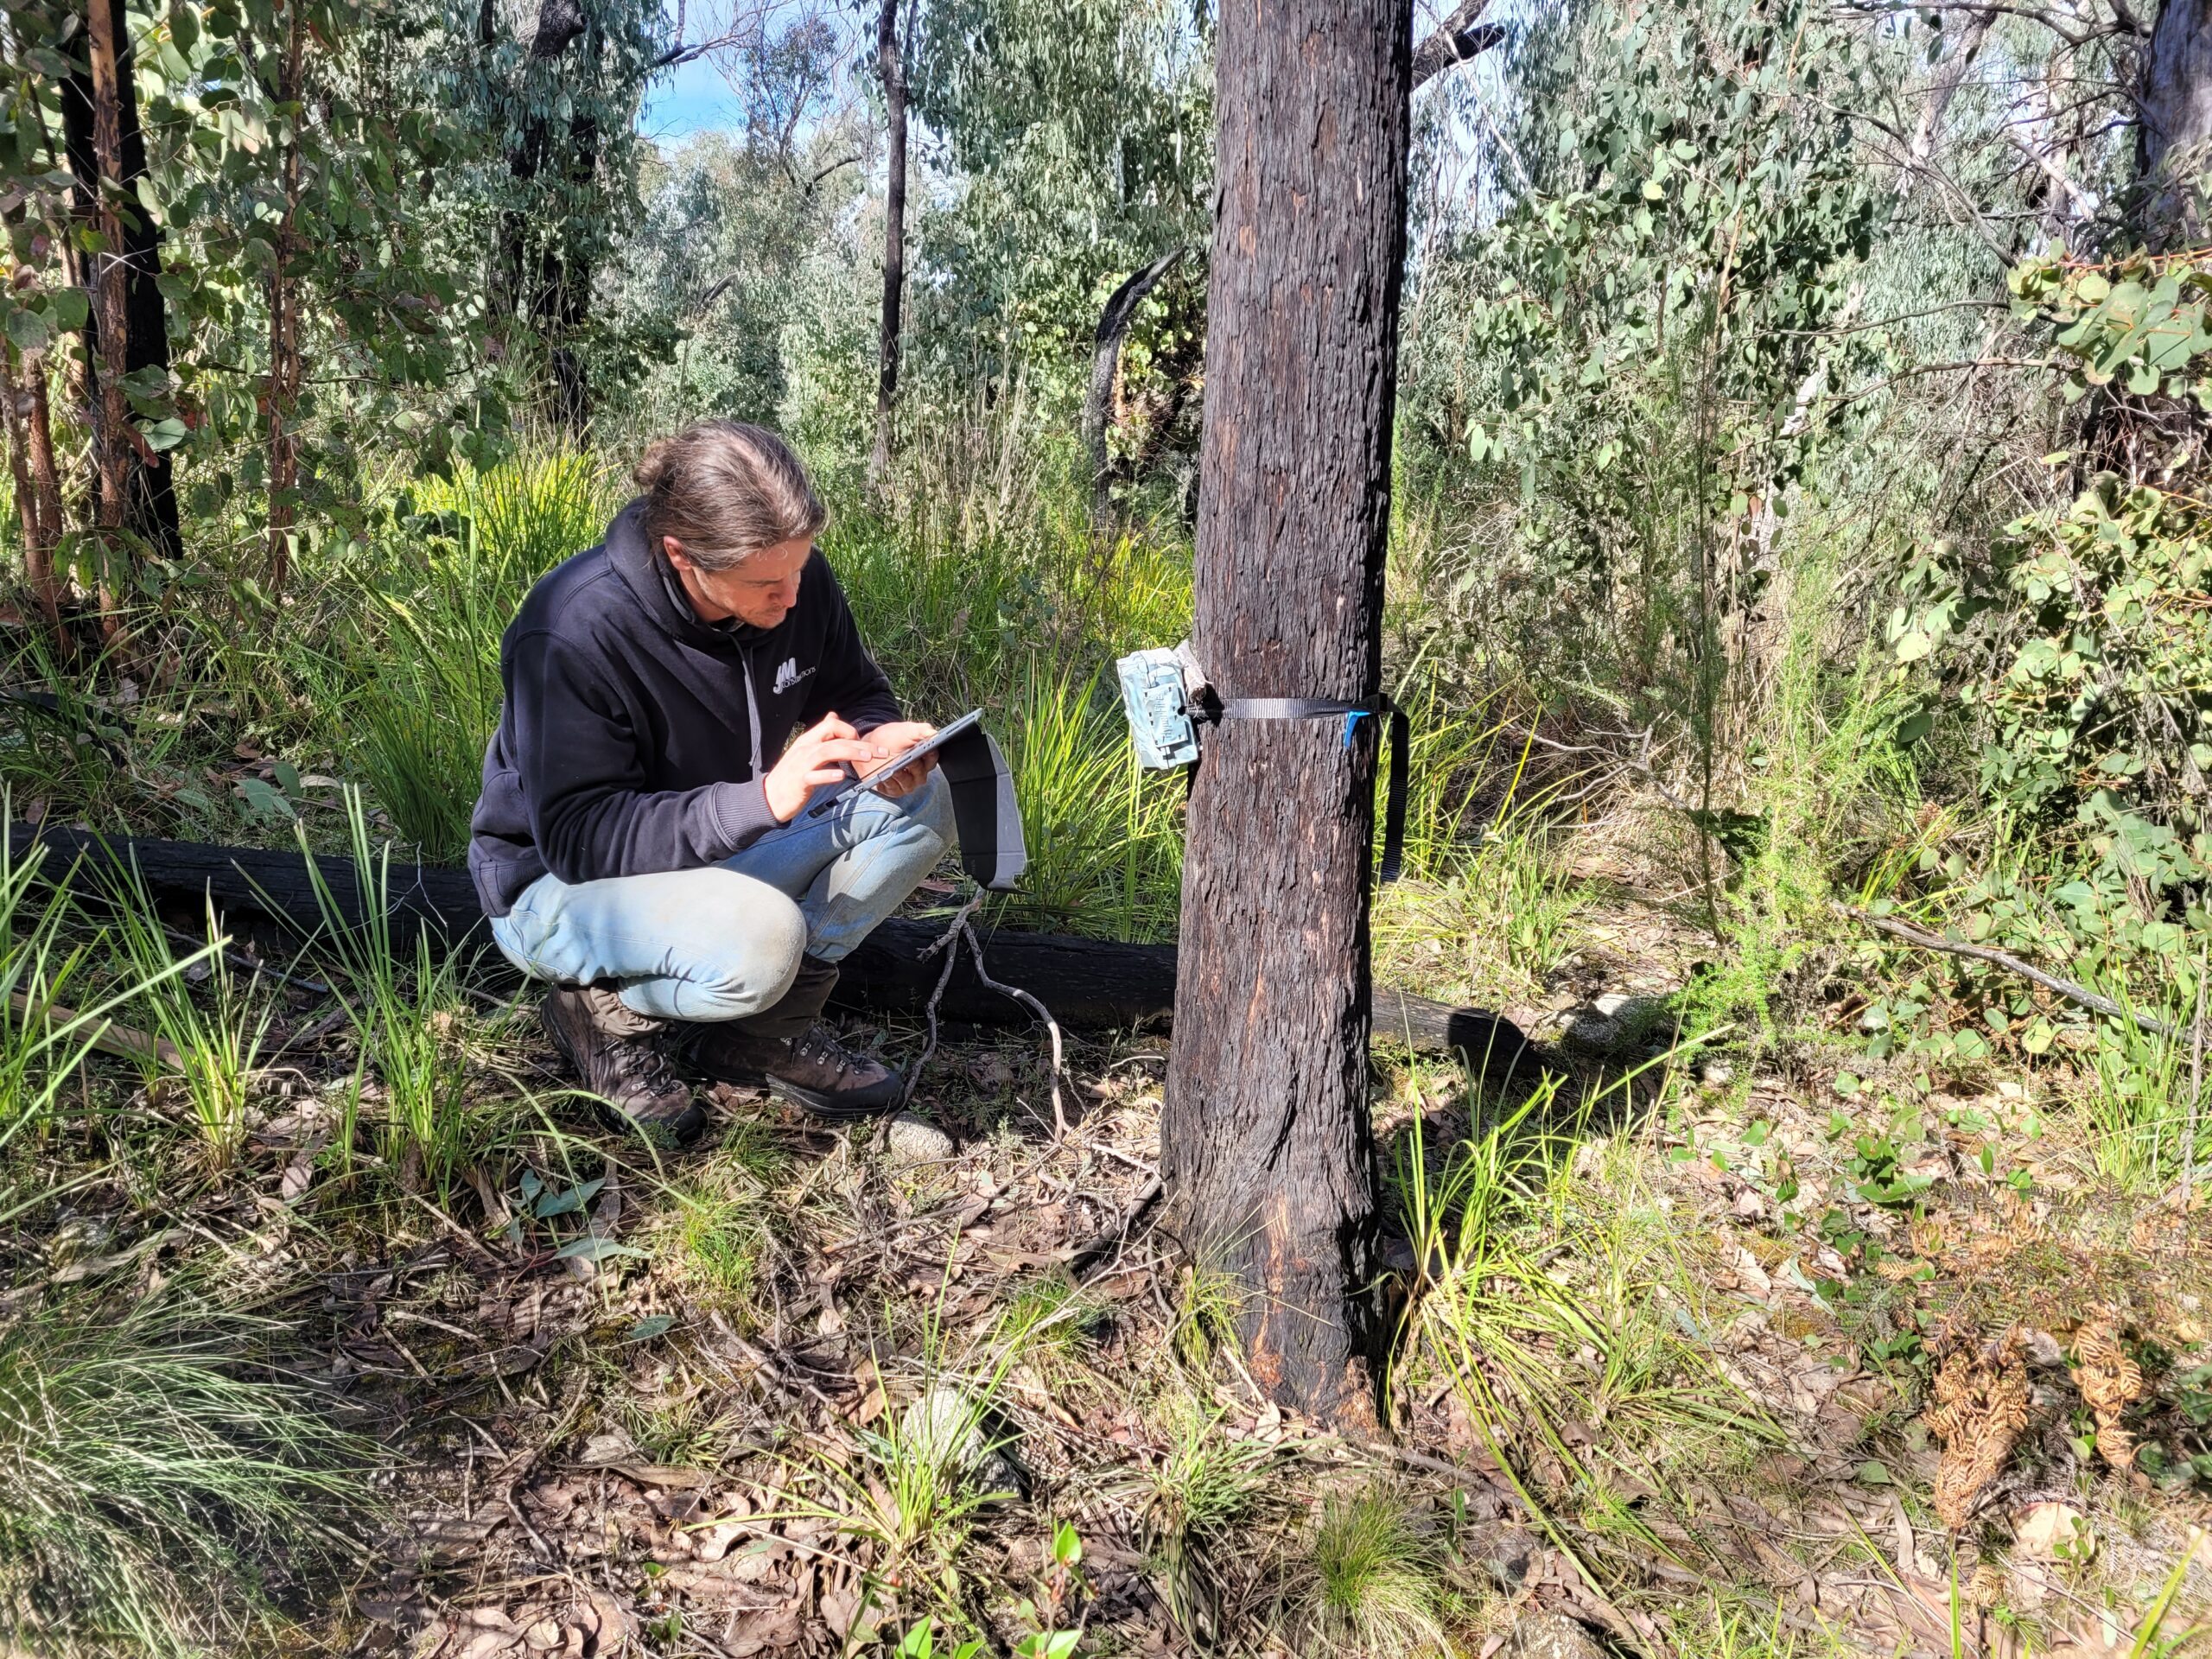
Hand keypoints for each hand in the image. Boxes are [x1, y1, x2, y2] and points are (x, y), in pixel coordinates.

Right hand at [762, 713, 880, 821]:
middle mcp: (805, 749)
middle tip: (881, 752)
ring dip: (849, 752)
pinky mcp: (799, 782)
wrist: (769, 798)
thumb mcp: (805, 751)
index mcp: (808, 741)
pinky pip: (814, 776)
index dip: (850, 731)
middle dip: (860, 743)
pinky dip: (827, 775)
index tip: (864, 744)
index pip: (831, 725)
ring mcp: (801, 765)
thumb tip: (833, 716)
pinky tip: (840, 775)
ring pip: (826, 752)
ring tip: (867, 757)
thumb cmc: (791, 776)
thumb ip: (820, 735)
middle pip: (835, 738)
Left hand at [858, 719, 938, 798]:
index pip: (932, 757)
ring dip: (901, 776)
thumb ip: (920, 730)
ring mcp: (906, 783)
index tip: (927, 748)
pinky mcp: (893, 790)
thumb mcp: (905, 730)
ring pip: (908, 783)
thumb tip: (932, 733)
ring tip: (895, 769)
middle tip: (910, 759)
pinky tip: (885, 776)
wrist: (870, 744)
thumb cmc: (891, 738)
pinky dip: (889, 782)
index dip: (930, 753)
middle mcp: (918, 773)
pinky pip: (894, 789)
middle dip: (915, 766)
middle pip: (921, 773)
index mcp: (925, 758)